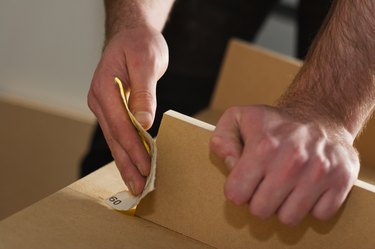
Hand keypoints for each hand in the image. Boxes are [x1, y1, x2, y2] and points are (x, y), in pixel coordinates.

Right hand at [88, 24, 167, 194]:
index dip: (133, 149)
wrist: (132, 35)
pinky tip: (133, 164)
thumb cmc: (139, 44)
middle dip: (127, 164)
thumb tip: (143, 123)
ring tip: (135, 184)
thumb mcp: (146, 62)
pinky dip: (127, 149)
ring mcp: (104, 105)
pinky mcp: (113, 108)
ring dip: (126, 162)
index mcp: (104, 88)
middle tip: (139, 188)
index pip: (119, 126)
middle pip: (114, 138)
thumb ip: (144, 92)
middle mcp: (100, 100)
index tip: (146, 168)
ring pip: (115, 139)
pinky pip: (119, 132)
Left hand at [210, 105, 358, 224]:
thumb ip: (222, 140)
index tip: (244, 182)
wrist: (320, 113)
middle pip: (261, 210)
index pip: (236, 194)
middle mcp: (292, 160)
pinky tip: (307, 187)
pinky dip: (312, 206)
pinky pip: (319, 215)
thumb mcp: (239, 118)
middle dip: (259, 200)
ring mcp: (319, 171)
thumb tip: (229, 164)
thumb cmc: (274, 122)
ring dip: (284, 206)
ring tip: (285, 186)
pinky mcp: (341, 180)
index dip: (237, 190)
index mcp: (263, 146)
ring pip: (289, 218)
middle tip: (265, 184)